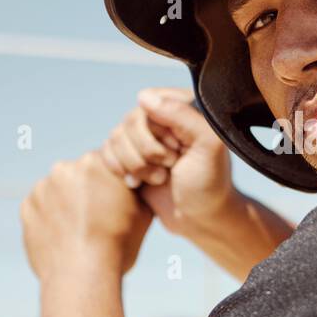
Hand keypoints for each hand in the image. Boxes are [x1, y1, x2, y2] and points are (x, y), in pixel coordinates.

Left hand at [21, 150, 152, 281]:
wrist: (82, 276)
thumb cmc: (118, 245)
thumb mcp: (144, 212)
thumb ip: (138, 189)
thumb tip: (138, 182)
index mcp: (95, 162)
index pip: (105, 164)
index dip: (111, 183)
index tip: (114, 201)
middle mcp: (64, 168)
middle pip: (79, 175)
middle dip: (86, 191)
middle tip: (97, 219)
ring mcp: (42, 188)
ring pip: (58, 191)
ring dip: (66, 203)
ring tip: (79, 232)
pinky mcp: (26, 208)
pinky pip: (41, 208)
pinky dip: (50, 218)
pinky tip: (64, 237)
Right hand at [100, 87, 237, 236]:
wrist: (199, 220)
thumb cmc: (209, 184)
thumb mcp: (207, 146)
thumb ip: (182, 115)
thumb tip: (143, 96)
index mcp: (184, 107)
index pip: (150, 101)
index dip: (158, 129)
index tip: (178, 149)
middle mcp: (162, 118)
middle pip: (130, 120)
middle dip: (147, 151)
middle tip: (170, 166)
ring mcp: (145, 137)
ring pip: (116, 136)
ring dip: (136, 164)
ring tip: (159, 178)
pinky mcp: (130, 156)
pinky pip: (107, 151)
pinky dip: (120, 169)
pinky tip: (138, 183)